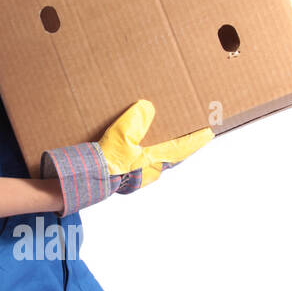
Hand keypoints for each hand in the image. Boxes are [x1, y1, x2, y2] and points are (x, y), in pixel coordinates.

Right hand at [40, 98, 213, 214]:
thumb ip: (136, 121)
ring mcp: (135, 176)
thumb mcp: (121, 137)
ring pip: (152, 161)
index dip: (194, 139)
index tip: (208, 132)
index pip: (181, 148)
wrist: (83, 182)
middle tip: (183, 134)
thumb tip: (146, 108)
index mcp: (153, 161)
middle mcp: (148, 171)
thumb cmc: (104, 164)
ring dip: (156, 150)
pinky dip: (138, 153)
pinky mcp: (121, 177)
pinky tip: (129, 147)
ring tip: (155, 138)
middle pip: (169, 157)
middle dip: (176, 146)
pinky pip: (135, 163)